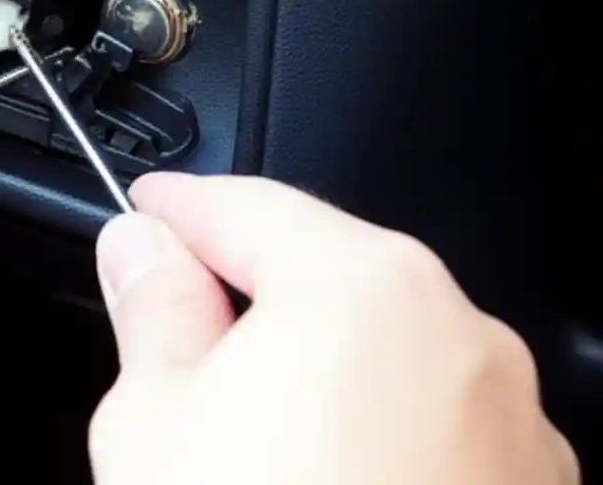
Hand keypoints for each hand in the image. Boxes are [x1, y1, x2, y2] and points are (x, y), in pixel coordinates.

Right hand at [90, 174, 578, 484]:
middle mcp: (461, 338)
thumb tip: (145, 252)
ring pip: (382, 354)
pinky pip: (430, 424)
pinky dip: (369, 432)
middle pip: (325, 274)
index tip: (145, 215)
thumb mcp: (155, 421)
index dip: (178, 209)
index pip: (246, 207)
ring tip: (238, 449)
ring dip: (311, 369)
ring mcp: (511, 422)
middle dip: (245, 296)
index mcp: (363, 289)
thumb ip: (153, 309)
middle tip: (168, 341)